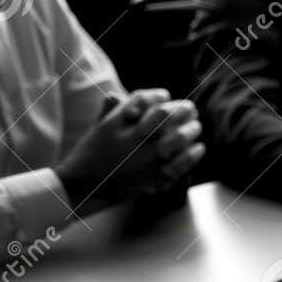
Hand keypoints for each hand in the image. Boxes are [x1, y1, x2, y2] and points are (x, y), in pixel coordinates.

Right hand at [55, 89, 204, 215]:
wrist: (82, 187)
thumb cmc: (89, 156)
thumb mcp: (96, 129)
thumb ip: (109, 112)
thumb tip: (117, 94)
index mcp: (115, 123)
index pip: (141, 100)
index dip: (157, 95)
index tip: (166, 96)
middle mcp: (130, 139)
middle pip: (163, 116)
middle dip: (181, 109)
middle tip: (191, 108)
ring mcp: (142, 159)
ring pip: (175, 139)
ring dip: (190, 130)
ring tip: (197, 126)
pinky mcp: (150, 178)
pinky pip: (178, 164)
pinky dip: (191, 155)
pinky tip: (199, 148)